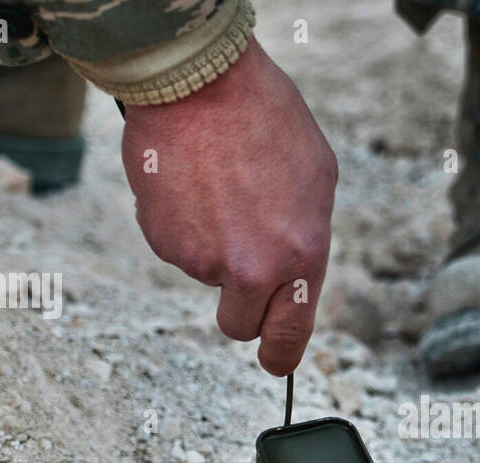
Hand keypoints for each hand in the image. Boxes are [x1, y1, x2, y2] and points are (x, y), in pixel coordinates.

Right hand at [121, 38, 336, 374]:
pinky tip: (193, 183)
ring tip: (220, 188)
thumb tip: (295, 272)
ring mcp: (202, 258)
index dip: (281, 355)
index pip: (290, 332)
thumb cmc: (266, 118)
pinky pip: (178, 246)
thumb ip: (306, 237)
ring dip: (213, 246)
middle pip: (239, 325)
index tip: (277, 364)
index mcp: (300, 254)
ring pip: (207, 275)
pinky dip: (184, 224)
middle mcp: (252, 267)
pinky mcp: (163, 241)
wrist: (197, 81)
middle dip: (240, 310)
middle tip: (239, 273)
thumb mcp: (316, 178)